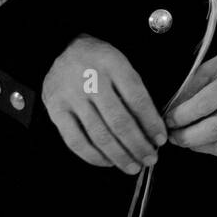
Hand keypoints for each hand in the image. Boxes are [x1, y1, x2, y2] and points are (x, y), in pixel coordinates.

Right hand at [42, 34, 165, 173]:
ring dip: (120, 155)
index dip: (151, 123)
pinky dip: (94, 156)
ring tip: (133, 166)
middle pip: (119, 122)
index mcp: (113, 65)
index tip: (160, 139)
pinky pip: (76, 141)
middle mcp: (92, 81)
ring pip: (99, 135)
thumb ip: (134, 91)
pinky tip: (108, 162)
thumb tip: (152, 127)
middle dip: (138, 145)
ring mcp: (71, 97)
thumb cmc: (99, 61)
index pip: (137, 99)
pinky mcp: (56, 111)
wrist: (61, 49)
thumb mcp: (121, 63)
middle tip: (150, 159)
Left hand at [166, 40, 216, 159]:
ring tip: (186, 139)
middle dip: (186, 137)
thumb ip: (195, 83)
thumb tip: (174, 108)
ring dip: (198, 146)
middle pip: (214, 129)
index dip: (182, 115)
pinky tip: (205, 142)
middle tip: (172, 135)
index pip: (205, 104)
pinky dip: (214, 150)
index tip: (168, 119)